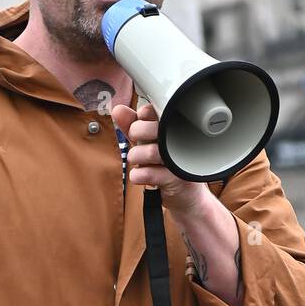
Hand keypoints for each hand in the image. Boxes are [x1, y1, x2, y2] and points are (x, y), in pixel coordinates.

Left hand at [110, 101, 207, 216]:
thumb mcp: (147, 143)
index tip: (141, 127)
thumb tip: (117, 110)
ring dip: (136, 158)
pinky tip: (144, 176)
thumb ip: (133, 127)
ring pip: (147, 152)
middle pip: (149, 129)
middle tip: (138, 144)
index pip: (150, 111)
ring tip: (140, 163)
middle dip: (136, 135)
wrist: (187, 195)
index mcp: (172, 126)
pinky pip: (146, 174)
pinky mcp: (176, 179)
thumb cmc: (167, 165)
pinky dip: (138, 176)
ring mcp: (179, 159)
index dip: (139, 119)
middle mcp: (178, 140)